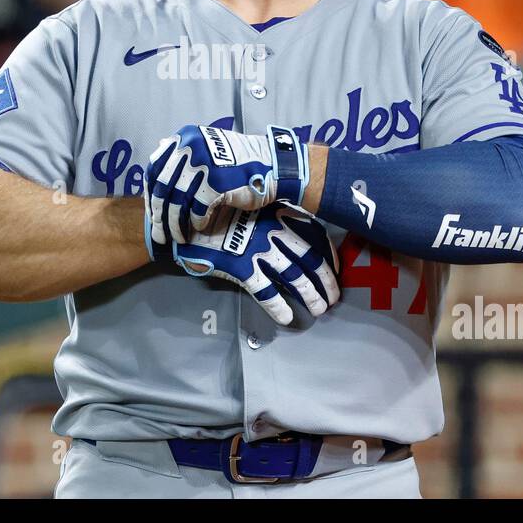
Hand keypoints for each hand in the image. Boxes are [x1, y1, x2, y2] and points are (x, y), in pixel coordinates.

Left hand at [145, 124, 307, 250]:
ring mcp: (202, 165)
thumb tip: (159, 147)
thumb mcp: (208, 145)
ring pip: (177, 202)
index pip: (155, 168)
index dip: (151, 193)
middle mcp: (190, 148)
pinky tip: (198, 228)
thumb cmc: (239, 161)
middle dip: (159, 214)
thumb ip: (184, 149)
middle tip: (159, 232)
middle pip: (163, 188)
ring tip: (177, 236)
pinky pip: (197, 209)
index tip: (153, 210)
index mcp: (184, 137)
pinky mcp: (216, 183)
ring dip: (175, 224)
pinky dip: (196, 222)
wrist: (271, 165)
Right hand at [172, 202, 339, 325]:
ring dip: (310, 294)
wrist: (185, 215)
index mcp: (277, 213)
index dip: (329, 253)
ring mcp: (257, 249)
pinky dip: (278, 305)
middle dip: (326, 280)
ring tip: (320, 310)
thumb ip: (271, 215)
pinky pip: (265, 290)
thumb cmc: (219, 209)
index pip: (314, 234)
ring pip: (294, 275)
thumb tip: (293, 230)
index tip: (337, 268)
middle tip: (334, 298)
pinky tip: (287, 318)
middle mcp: (272, 231)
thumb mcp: (250, 204)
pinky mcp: (240, 267)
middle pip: (310, 258)